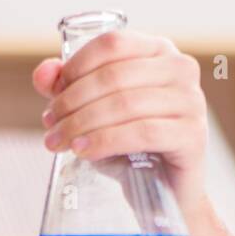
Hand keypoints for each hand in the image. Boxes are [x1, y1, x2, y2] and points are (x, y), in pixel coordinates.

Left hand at [32, 29, 208, 212]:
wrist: (162, 192)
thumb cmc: (128, 146)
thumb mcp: (93, 114)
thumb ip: (67, 88)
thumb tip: (42, 74)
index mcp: (157, 51)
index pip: (111, 43)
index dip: (75, 68)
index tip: (52, 96)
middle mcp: (180, 68)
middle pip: (114, 75)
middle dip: (72, 101)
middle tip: (49, 124)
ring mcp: (191, 100)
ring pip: (125, 103)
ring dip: (82, 123)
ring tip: (57, 142)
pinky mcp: (192, 135)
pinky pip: (143, 132)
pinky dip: (106, 140)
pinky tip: (82, 151)